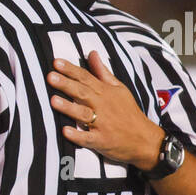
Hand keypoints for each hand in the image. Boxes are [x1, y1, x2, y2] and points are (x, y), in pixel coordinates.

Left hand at [48, 53, 164, 170]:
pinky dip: (77, 135)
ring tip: (53, 100)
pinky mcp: (102, 141)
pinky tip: (65, 131)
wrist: (145, 139)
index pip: (86, 77)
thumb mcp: (119, 89)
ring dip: (69, 108)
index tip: (56, 63)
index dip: (71, 70)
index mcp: (105, 92)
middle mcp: (103, 106)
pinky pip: (88, 138)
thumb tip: (92, 53)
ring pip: (83, 114)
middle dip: (66, 84)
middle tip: (51, 76)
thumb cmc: (129, 113)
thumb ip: (103, 72)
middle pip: (82, 93)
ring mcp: (102, 124)